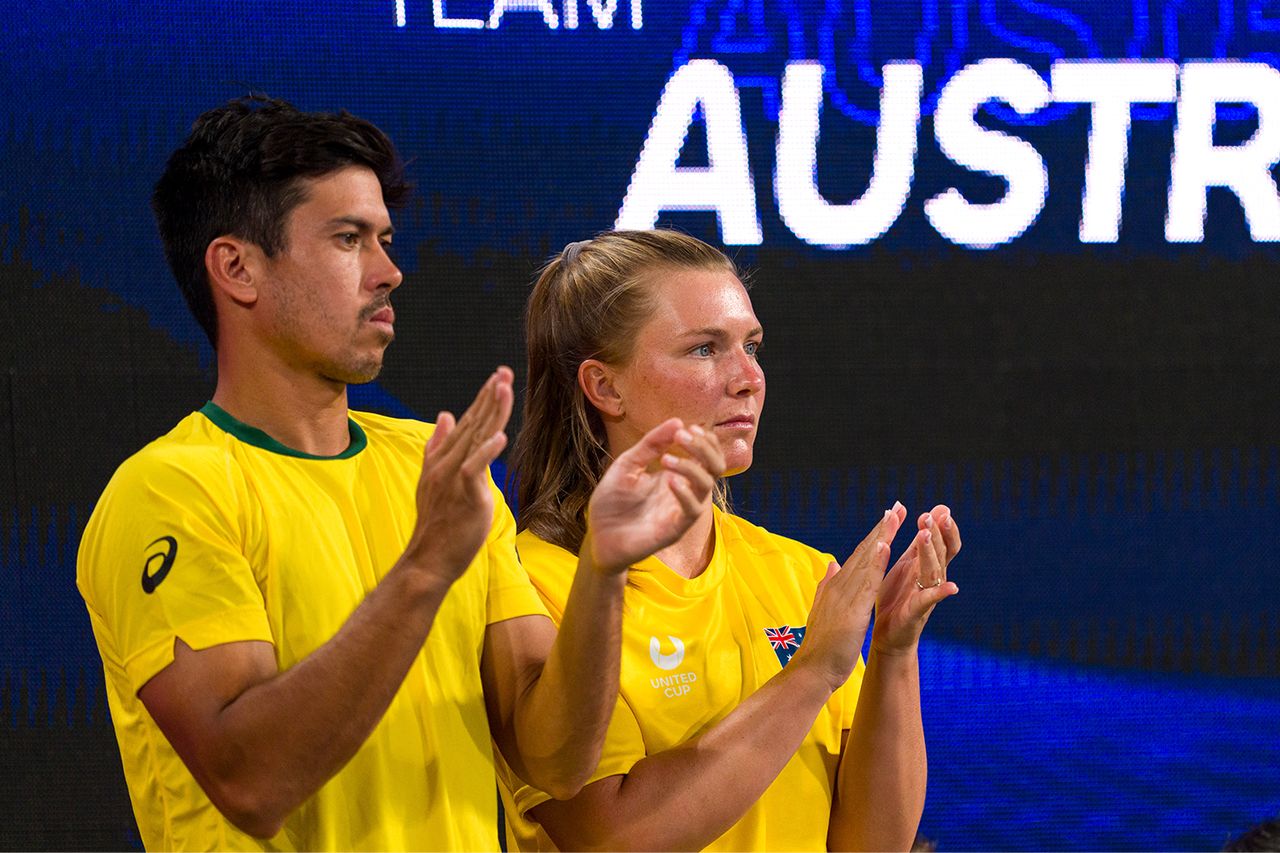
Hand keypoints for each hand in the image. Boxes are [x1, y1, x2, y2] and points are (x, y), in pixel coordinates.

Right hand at [402, 367, 513, 587]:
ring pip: (474, 438)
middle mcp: (446, 463)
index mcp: (443, 459)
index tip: (497, 377)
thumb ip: (438, 446)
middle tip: (504, 371)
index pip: (466, 422)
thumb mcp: (434, 479)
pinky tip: (500, 436)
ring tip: (503, 388)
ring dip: (490, 412)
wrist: (427, 559)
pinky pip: (475, 469)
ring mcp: (453, 478)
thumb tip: (444, 415)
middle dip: (489, 396)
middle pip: (472, 424)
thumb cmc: (437, 523)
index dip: (482, 399)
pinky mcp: (463, 495)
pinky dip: (486, 451)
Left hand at [584, 419, 723, 573]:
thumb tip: (677, 421)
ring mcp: (681, 510)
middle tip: (682, 436)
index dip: (704, 439)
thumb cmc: (612, 502)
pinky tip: (670, 481)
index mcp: (676, 474)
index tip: (685, 428)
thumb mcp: (628, 464)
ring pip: (707, 485)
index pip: (707, 454)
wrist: (598, 537)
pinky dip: (686, 493)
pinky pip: (692, 510)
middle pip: (716, 466)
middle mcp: (684, 490)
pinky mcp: (675, 529)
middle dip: (704, 448)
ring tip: (666, 459)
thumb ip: (651, 444)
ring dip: (690, 466)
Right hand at [790, 506, 904, 692]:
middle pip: (864, 551)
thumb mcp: (824, 609)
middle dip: (881, 529)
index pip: (859, 556)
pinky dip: (876, 562)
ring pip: (866, 561)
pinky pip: (867, 581)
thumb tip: (832, 563)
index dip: (874, 536)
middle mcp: (839, 584)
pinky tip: (885, 546)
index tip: (888, 518)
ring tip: (894, 517)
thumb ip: (827, 584)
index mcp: (836, 586)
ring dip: (881, 537)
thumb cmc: (820, 646)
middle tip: (897, 507)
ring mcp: (844, 595)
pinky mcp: (851, 608)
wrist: (811, 670)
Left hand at [870, 504, 960, 654]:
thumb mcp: (907, 564)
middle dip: (938, 533)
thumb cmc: (897, 597)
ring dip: (931, 553)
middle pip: (941, 553)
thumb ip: (919, 542)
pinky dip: (941, 593)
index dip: (944, 526)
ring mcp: (927, 595)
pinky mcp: (917, 612)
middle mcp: (931, 579)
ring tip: (925, 535)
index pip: (943, 543)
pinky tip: (952, 587)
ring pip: (933, 571)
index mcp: (925, 566)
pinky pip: (930, 601)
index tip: (941, 508)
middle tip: (932, 515)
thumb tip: (935, 511)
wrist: (888, 636)